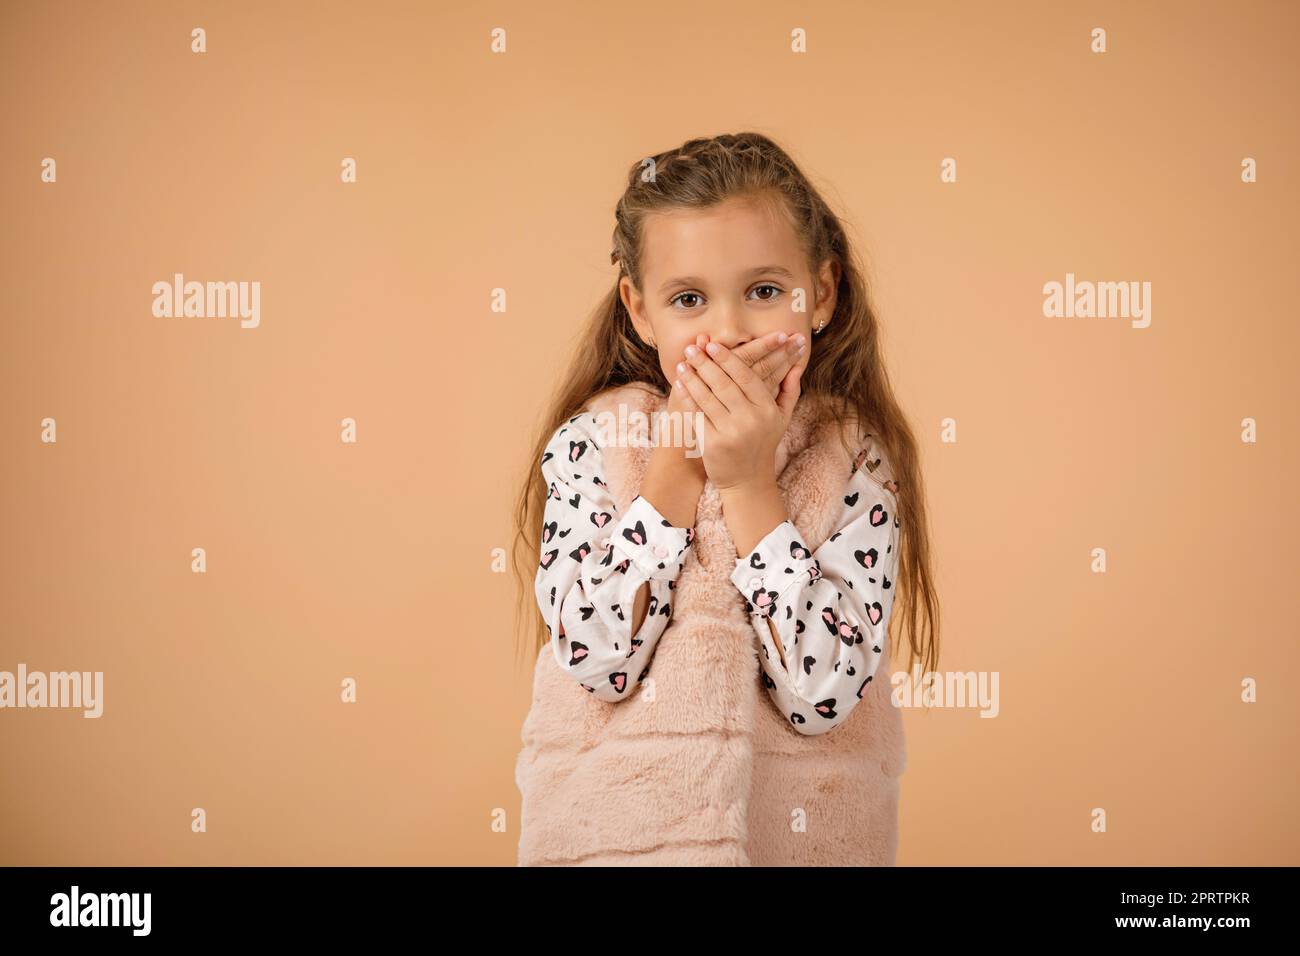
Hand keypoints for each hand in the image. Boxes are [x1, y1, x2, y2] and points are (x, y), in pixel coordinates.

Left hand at [676, 338, 803, 491]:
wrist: (748, 481)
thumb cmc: (763, 444)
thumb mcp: (782, 419)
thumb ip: (790, 391)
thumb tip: (797, 365)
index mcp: (767, 410)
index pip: (746, 377)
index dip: (728, 359)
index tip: (712, 344)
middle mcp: (750, 420)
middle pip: (724, 384)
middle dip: (705, 363)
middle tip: (691, 348)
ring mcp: (731, 432)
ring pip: (708, 397)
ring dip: (692, 378)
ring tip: (682, 364)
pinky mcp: (713, 443)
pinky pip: (697, 414)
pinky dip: (687, 398)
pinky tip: (679, 385)